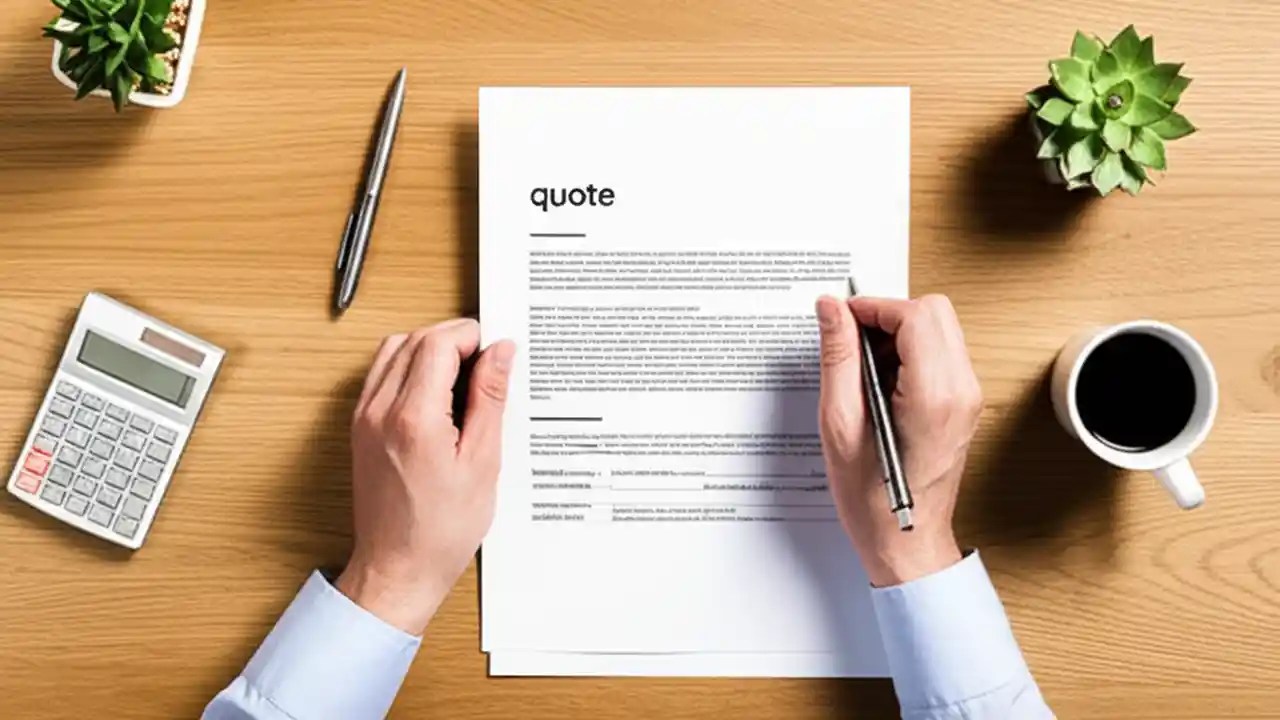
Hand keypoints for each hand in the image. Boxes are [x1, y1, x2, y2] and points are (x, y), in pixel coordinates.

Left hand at [336, 319, 515, 633]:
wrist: (397, 567)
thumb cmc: (440, 530)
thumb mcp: (482, 461)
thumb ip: (490, 398)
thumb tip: (501, 353)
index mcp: (414, 418)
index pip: (439, 343)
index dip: (473, 337)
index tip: (497, 351)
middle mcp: (380, 410)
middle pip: (415, 339)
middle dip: (455, 339)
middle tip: (488, 363)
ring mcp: (364, 417)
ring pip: (394, 350)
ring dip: (430, 349)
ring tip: (465, 377)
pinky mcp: (360, 426)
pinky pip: (382, 374)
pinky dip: (410, 367)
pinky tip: (438, 393)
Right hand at [815, 294, 981, 586]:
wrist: (906, 538)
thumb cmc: (872, 497)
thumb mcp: (839, 424)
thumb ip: (837, 358)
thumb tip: (832, 310)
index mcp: (933, 396)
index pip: (915, 315)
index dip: (873, 307)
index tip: (842, 318)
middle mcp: (961, 391)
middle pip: (933, 312)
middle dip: (887, 315)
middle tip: (851, 342)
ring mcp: (968, 396)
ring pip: (938, 328)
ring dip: (897, 334)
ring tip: (863, 371)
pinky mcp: (964, 402)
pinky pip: (940, 352)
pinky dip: (908, 353)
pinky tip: (881, 383)